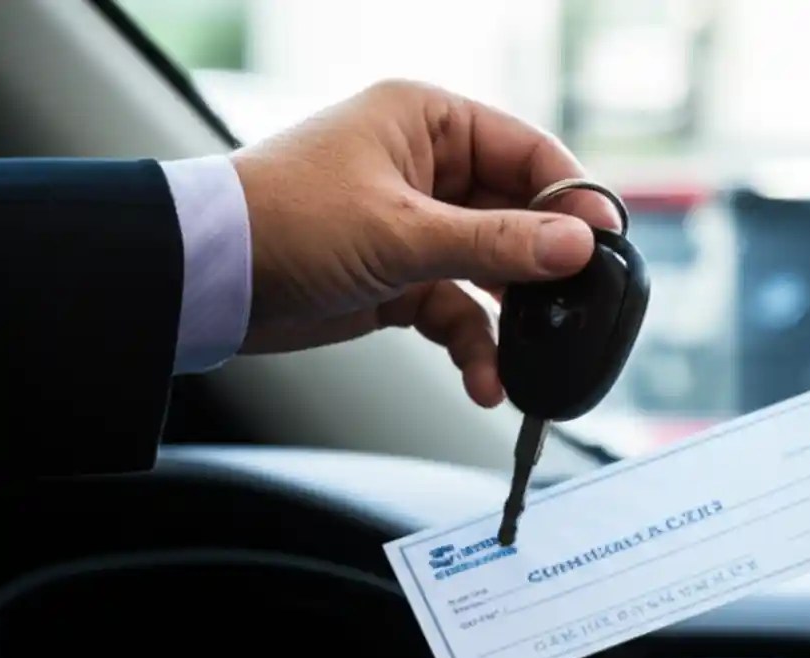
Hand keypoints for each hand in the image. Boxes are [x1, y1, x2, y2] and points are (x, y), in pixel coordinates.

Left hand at [229, 80, 619, 406]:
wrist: (202, 281)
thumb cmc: (282, 222)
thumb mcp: (401, 232)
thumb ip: (496, 243)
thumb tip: (578, 244)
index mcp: (427, 124)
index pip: (527, 152)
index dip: (571, 197)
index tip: (607, 240)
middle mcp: (426, 169)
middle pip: (517, 215)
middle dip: (543, 268)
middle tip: (578, 307)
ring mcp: (414, 227)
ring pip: (490, 270)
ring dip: (510, 319)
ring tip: (535, 355)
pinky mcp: (398, 279)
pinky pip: (456, 311)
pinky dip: (472, 346)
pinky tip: (484, 380)